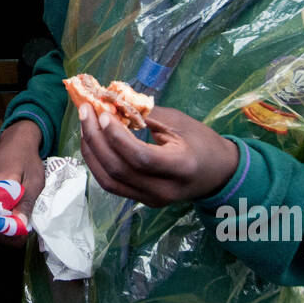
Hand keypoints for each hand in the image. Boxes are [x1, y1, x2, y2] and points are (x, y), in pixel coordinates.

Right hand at [0, 120, 45, 238]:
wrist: (16, 142)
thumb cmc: (27, 159)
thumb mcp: (34, 182)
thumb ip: (26, 203)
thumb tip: (20, 225)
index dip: (9, 232)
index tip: (22, 234)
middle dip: (3, 231)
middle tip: (20, 229)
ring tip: (15, 221)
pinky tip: (5, 214)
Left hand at [78, 104, 237, 206]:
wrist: (218, 174)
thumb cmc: (202, 142)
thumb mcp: (179, 122)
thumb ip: (146, 114)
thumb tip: (112, 102)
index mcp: (181, 167)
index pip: (141, 157)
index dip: (117, 137)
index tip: (103, 113)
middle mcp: (164, 189)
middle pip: (119, 169)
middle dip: (96, 139)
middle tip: (86, 111)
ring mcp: (151, 199)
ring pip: (109, 180)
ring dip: (91, 151)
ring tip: (85, 124)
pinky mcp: (141, 200)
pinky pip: (111, 184)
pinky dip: (97, 162)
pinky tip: (92, 141)